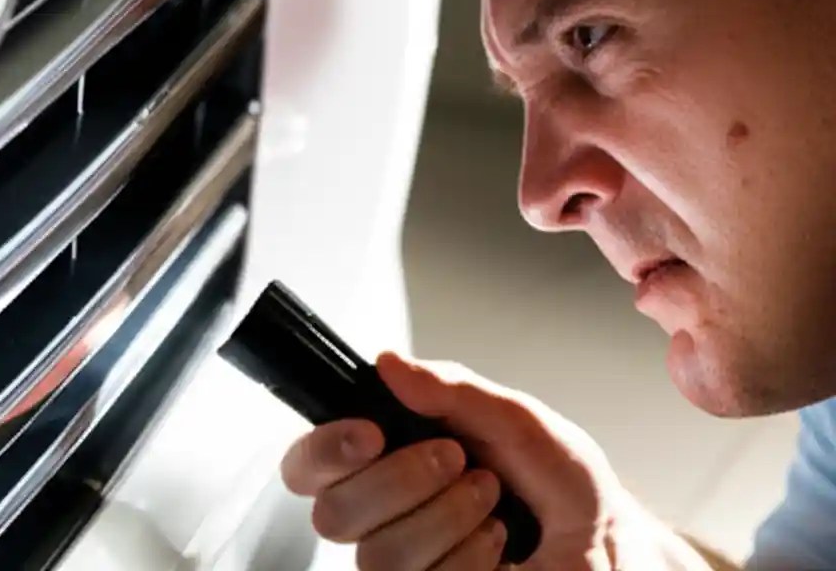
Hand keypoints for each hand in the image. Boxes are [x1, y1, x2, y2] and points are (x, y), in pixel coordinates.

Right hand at [279, 354, 630, 570]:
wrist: (608, 543)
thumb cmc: (560, 485)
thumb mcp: (515, 419)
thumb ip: (454, 389)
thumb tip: (392, 364)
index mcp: (382, 463)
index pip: (307, 466)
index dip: (323, 450)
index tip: (371, 434)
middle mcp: (380, 519)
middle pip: (333, 514)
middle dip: (401, 480)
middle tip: (456, 460)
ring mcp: (403, 566)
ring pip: (378, 554)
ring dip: (445, 517)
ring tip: (491, 501)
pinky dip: (470, 556)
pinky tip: (497, 543)